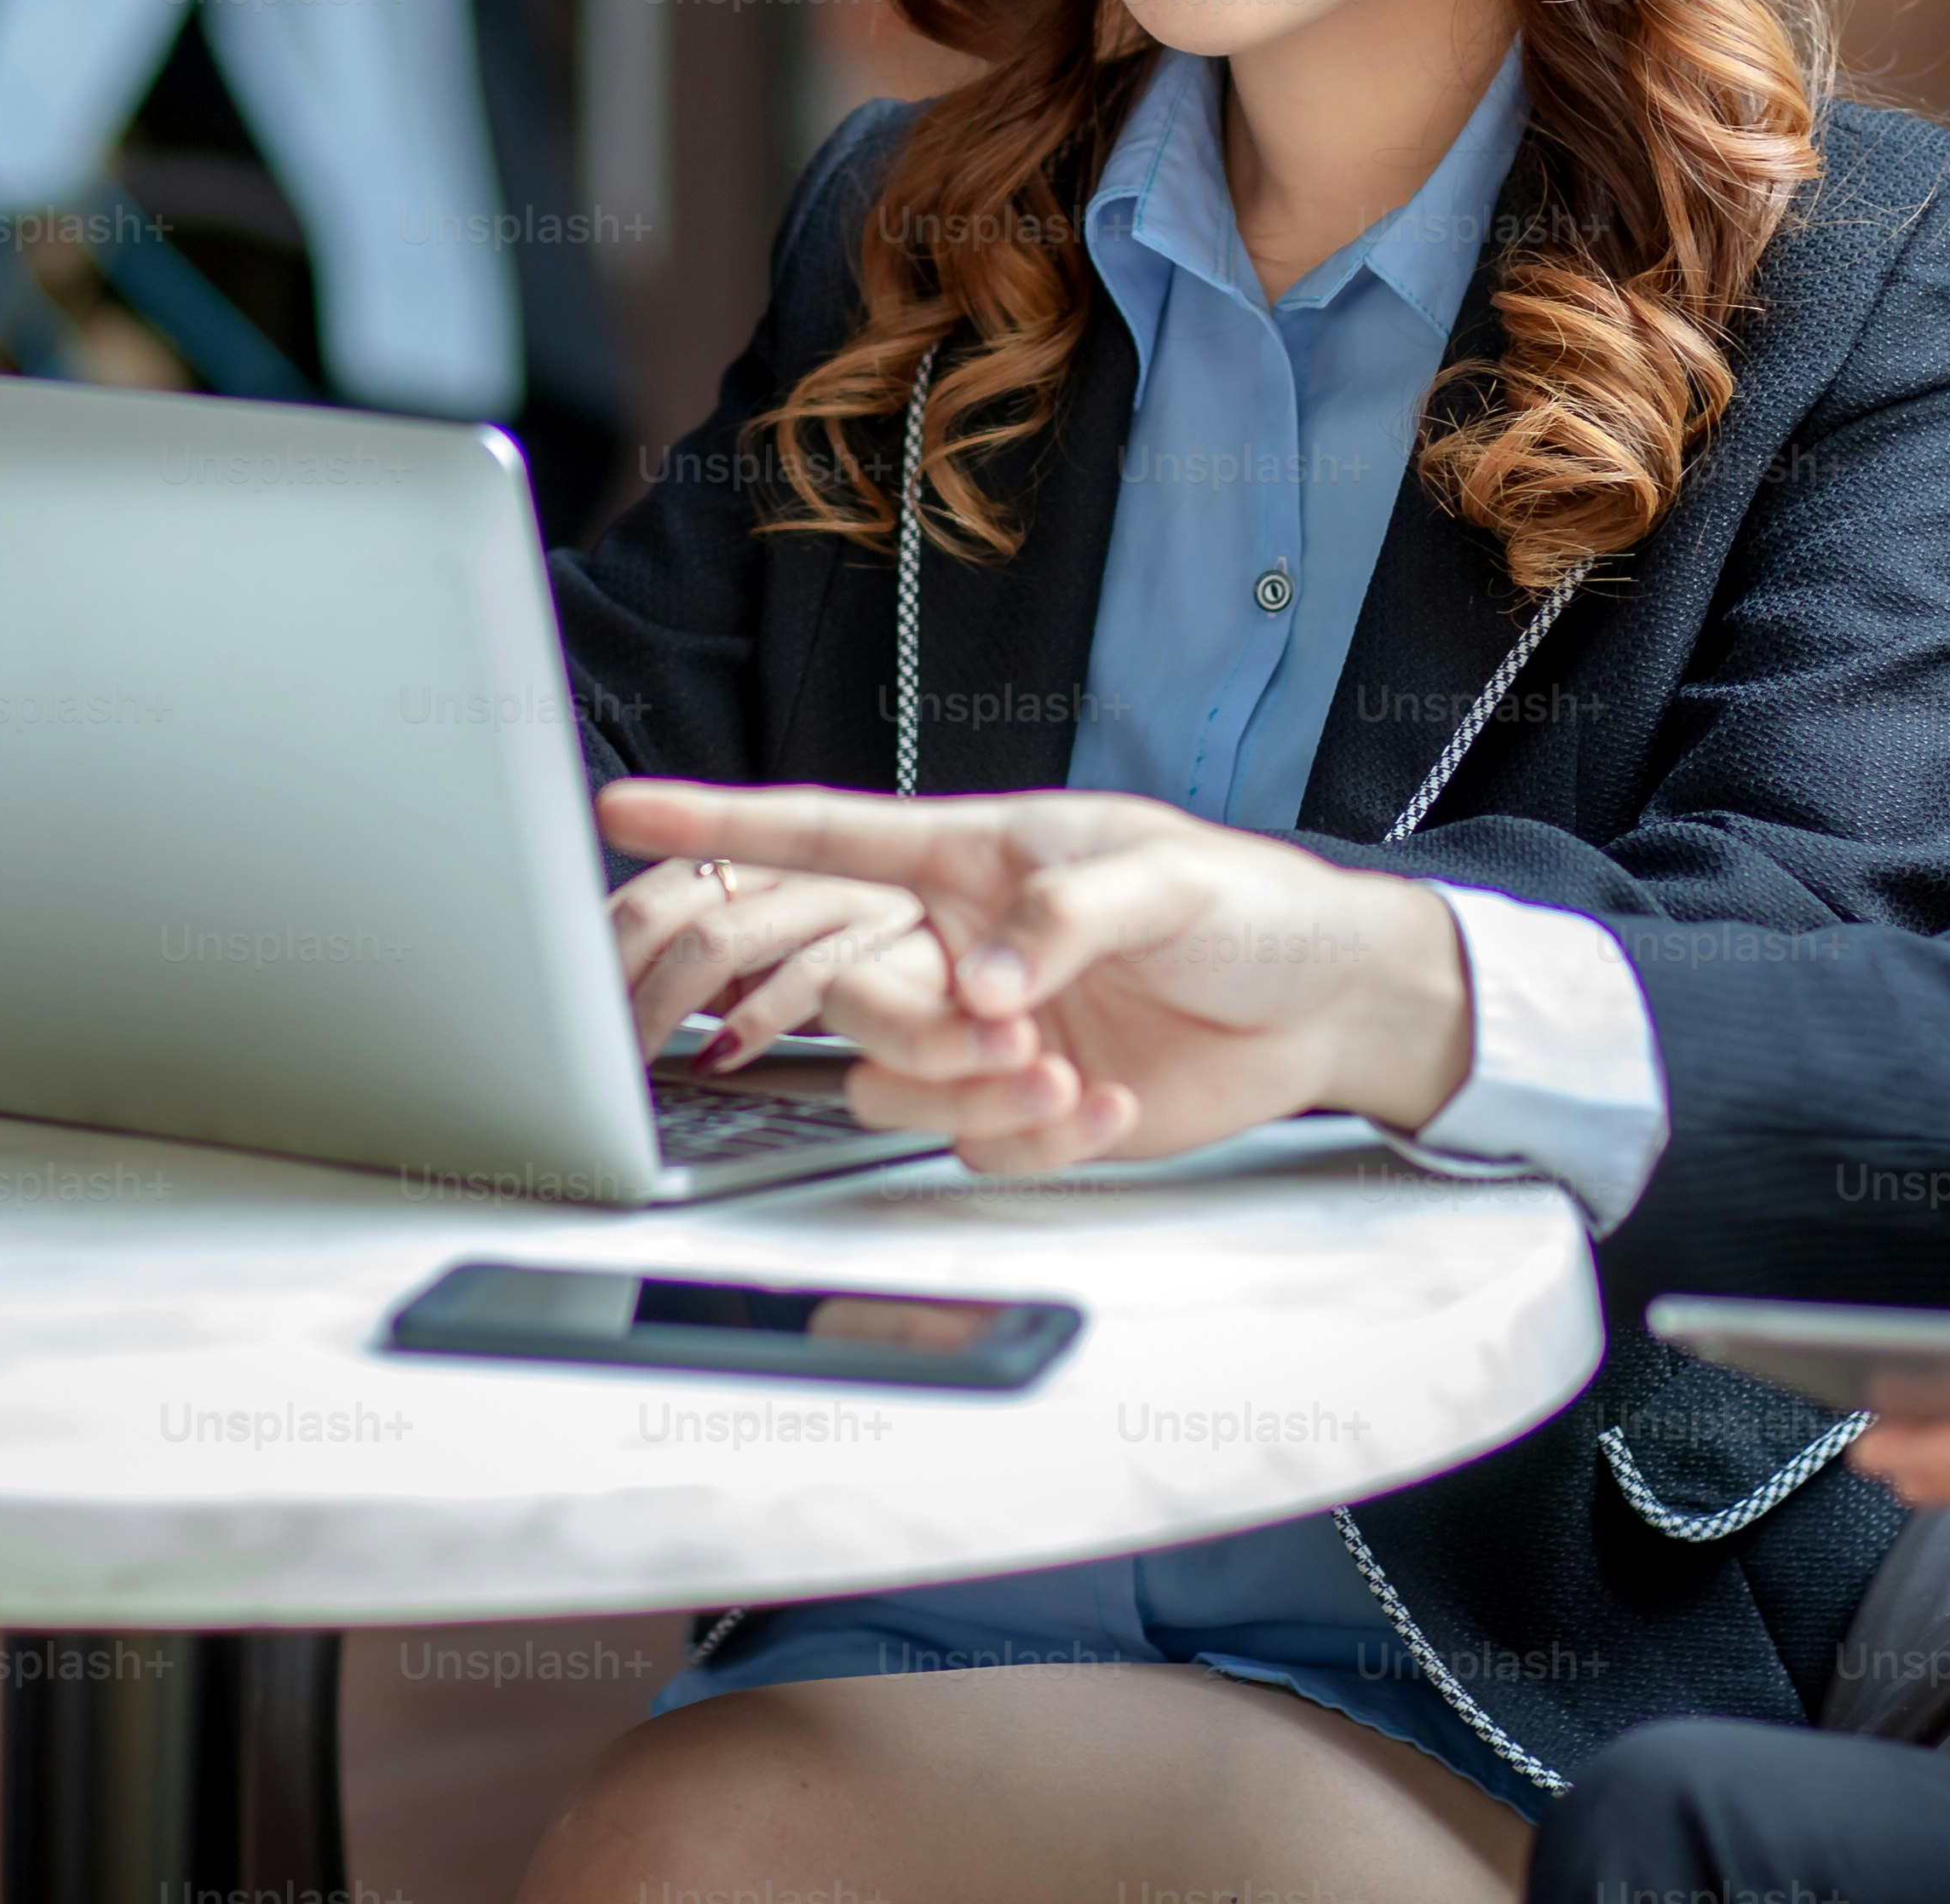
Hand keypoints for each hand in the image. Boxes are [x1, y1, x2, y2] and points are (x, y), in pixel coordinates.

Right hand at [589, 779, 1475, 1168]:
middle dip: (909, 1026)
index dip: (720, 821)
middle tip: (1005, 1034)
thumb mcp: (1170, 879)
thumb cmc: (1253, 904)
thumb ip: (1067, 915)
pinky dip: (1037, 1134)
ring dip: (967, 1091)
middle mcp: (957, 944)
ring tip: (1067, 1073)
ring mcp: (983, 1031)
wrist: (1327, 1002)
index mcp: (975, 857)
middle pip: (845, 991)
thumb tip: (982, 980)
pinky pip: (972, 1140)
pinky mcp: (1021, 1103)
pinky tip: (1112, 1103)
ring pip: (890, 1080)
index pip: (825, 836)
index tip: (622, 809)